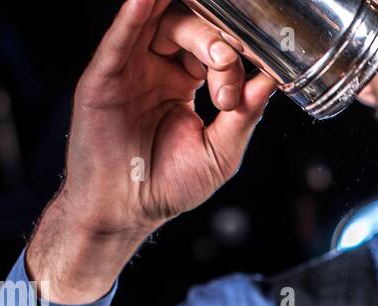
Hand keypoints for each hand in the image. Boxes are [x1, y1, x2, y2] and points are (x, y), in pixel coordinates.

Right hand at [27, 0, 277, 301]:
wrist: (126, 212)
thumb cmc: (168, 186)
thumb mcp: (221, 152)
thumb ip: (247, 114)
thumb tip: (273, 78)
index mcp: (184, 82)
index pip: (215, 50)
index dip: (233, 60)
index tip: (238, 93)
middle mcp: (156, 68)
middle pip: (189, 28)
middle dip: (215, 43)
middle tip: (227, 66)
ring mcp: (130, 69)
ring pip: (160, 25)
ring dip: (191, 28)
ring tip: (214, 39)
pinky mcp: (105, 77)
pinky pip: (119, 39)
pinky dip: (134, 16)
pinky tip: (146, 1)